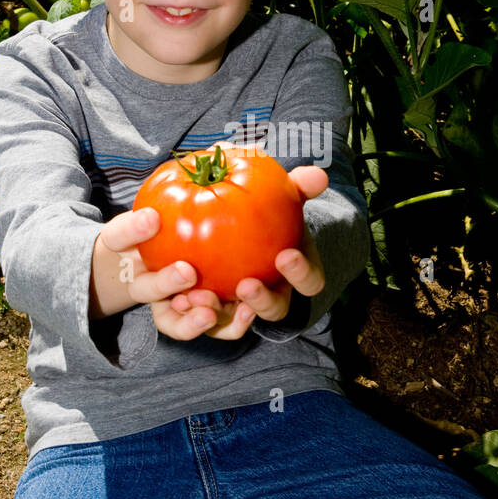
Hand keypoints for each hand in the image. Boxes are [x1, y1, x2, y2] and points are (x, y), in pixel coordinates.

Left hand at [157, 164, 327, 341]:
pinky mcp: (211, 312)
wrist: (224, 225)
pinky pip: (203, 321)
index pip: (310, 282)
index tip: (286, 254)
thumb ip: (296, 187)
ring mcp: (240, 308)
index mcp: (294, 274)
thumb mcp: (279, 196)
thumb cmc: (263, 211)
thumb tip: (318, 175)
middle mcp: (270, 296)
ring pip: (235, 323)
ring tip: (203, 297)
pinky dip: (193, 315)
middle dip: (263, 302)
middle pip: (275, 311)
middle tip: (247, 284)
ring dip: (222, 315)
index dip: (302, 274)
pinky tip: (179, 297)